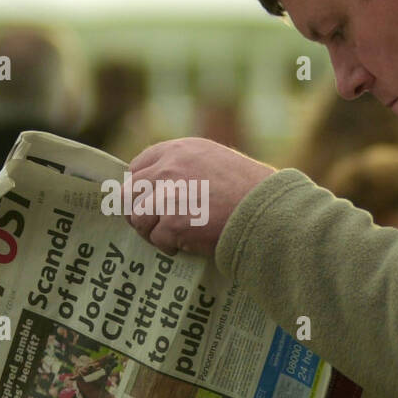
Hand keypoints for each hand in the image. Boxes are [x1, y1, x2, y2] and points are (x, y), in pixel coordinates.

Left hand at [124, 138, 276, 255]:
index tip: (146, 201)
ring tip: (173, 236)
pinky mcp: (173, 222)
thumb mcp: (216, 161)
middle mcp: (169, 168)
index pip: (137, 166)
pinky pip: (157, 239)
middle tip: (154, 225)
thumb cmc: (251, 190)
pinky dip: (169, 247)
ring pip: (138, 218)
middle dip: (139, 211)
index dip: (139, 188)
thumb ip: (186, 167)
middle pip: (129, 193)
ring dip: (152, 231)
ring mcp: (168, 195)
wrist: (267, 210)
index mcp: (179, 150)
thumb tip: (161, 186)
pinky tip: (186, 245)